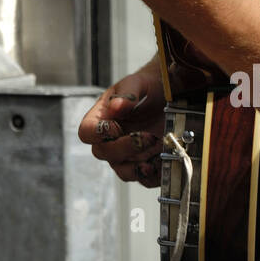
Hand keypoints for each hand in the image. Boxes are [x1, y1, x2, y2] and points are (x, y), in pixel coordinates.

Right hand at [78, 64, 165, 186]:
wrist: (172, 93)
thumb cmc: (148, 85)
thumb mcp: (139, 82)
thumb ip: (128, 93)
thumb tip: (116, 106)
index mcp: (102, 116)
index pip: (87, 132)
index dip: (98, 134)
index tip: (116, 128)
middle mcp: (111, 138)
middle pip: (104, 153)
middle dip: (125, 148)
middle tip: (148, 136)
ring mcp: (128, 153)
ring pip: (122, 170)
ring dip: (137, 168)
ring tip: (153, 160)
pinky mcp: (146, 162)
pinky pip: (144, 178)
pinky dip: (153, 176)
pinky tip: (163, 164)